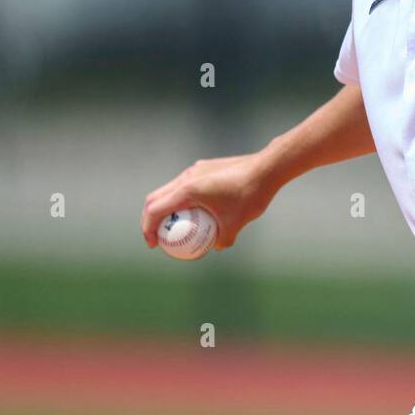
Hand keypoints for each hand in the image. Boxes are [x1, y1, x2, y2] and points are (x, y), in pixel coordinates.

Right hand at [140, 151, 276, 250]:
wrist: (267, 168)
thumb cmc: (250, 195)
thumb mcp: (236, 223)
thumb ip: (222, 240)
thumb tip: (213, 247)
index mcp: (187, 190)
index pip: (155, 210)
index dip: (147, 229)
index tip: (154, 245)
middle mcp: (186, 177)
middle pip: (155, 198)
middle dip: (150, 219)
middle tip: (157, 238)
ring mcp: (194, 170)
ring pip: (169, 190)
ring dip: (165, 207)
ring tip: (174, 226)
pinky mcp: (204, 167)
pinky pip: (185, 184)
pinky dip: (181, 199)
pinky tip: (196, 212)